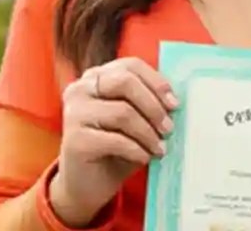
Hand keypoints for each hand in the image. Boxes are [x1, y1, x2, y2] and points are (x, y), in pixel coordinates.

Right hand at [49, 57, 177, 226]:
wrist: (87, 184)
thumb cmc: (115, 146)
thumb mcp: (134, 118)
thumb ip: (148, 101)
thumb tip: (176, 99)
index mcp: (96, 77)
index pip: (131, 65)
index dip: (156, 82)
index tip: (174, 103)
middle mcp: (80, 89)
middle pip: (125, 82)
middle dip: (153, 106)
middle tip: (169, 127)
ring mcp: (74, 113)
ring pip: (123, 113)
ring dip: (148, 133)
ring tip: (160, 147)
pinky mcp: (74, 140)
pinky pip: (115, 140)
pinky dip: (137, 150)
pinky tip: (145, 157)